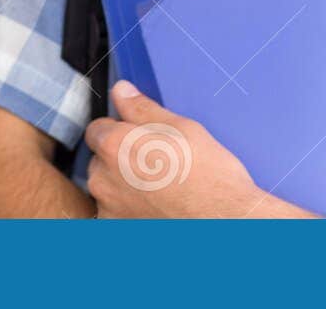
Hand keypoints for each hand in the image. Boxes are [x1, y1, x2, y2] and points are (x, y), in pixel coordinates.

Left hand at [83, 80, 318, 218]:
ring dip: (124, 188)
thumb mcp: (181, 129)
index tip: (138, 138)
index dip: (119, 131)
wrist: (228, 224)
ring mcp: (109, 211)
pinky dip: (131, 213)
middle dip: (120, 160)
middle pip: (100, 161)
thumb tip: (122, 91)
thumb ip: (142, 109)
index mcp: (114, 146)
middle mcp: (103, 179)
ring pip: (108, 191)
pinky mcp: (119, 234)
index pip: (97, 129)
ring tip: (161, 190)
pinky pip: (116, 216)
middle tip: (156, 164)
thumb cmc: (210, 178)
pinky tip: (158, 210)